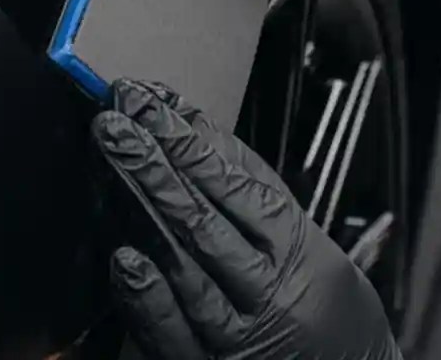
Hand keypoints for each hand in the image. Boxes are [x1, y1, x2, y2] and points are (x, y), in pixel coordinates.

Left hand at [92, 79, 401, 359]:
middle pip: (207, 221)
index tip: (152, 105)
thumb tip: (194, 126)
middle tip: (118, 122)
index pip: (239, 187)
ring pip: (189, 268)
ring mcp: (240, 335)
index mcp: (297, 251)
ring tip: (116, 164)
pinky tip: (124, 259)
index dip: (192, 143)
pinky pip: (175, 336)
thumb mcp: (303, 239)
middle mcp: (270, 293)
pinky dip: (148, 297)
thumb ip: (251, 187)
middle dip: (158, 165)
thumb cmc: (325, 308)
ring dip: (145, 209)